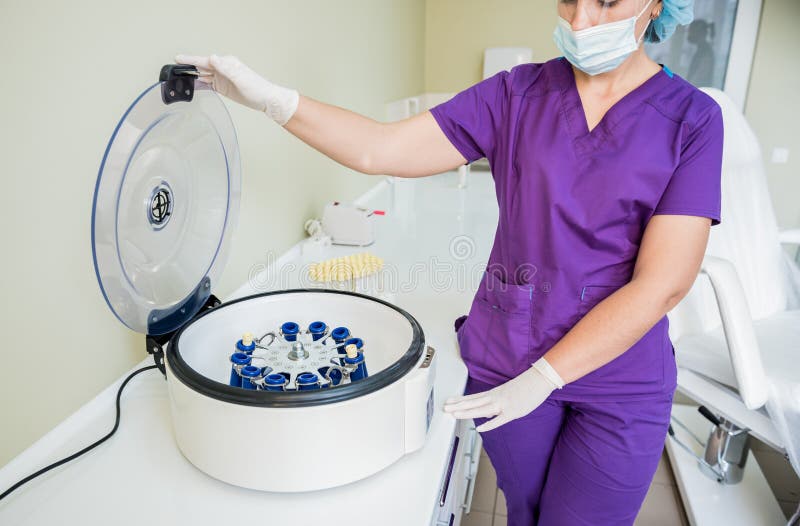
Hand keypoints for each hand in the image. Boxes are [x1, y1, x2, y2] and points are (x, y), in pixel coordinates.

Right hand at [174, 54, 298, 125]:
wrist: (266, 100)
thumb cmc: (256, 88)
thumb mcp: (240, 78)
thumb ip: (225, 68)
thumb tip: (213, 58)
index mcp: (226, 63)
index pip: (204, 60)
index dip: (190, 60)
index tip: (177, 58)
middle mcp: (222, 69)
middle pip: (201, 67)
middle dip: (187, 67)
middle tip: (173, 69)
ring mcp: (222, 79)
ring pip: (203, 76)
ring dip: (191, 76)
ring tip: (178, 78)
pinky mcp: (223, 88)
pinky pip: (207, 85)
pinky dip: (199, 85)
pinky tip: (191, 87)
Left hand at [443, 357, 564, 431]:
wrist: (539, 380)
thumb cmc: (525, 387)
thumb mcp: (507, 393)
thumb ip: (495, 403)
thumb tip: (486, 413)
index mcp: (494, 393)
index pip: (473, 397)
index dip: (460, 400)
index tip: (449, 401)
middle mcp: (495, 398)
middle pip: (473, 402)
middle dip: (458, 406)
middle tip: (445, 408)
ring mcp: (503, 404)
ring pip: (481, 409)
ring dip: (466, 412)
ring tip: (453, 414)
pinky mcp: (513, 412)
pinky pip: (499, 420)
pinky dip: (489, 424)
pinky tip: (479, 428)